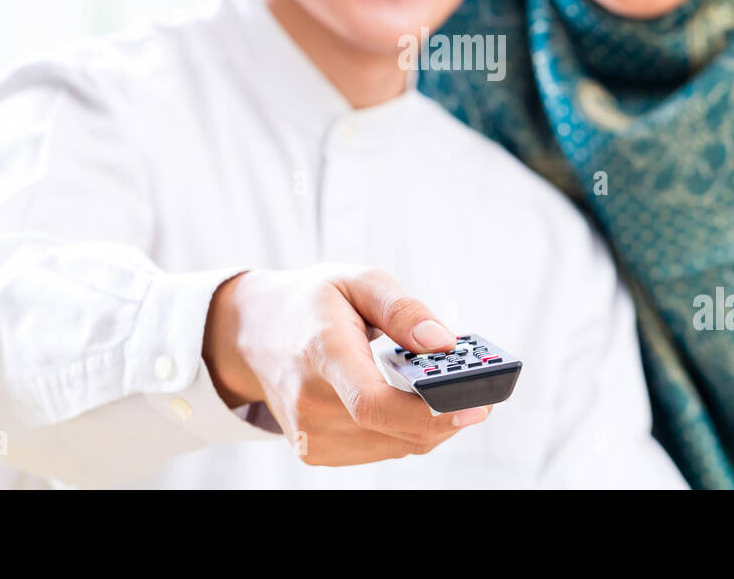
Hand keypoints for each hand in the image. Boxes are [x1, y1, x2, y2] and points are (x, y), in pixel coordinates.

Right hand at [202, 263, 490, 465]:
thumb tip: (443, 342)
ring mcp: (310, 435)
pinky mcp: (315, 452)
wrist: (254, 332)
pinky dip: (404, 430)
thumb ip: (402, 308)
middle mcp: (310, 403)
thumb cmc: (312, 302)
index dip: (430, 413)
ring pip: (395, 446)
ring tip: (441, 387)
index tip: (476, 404)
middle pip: (394, 431)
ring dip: (429, 423)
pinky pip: (380, 450)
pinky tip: (406, 401)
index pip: (373, 404)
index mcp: (321, 352)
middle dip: (446, 413)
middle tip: (478, 388)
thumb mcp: (356, 280)